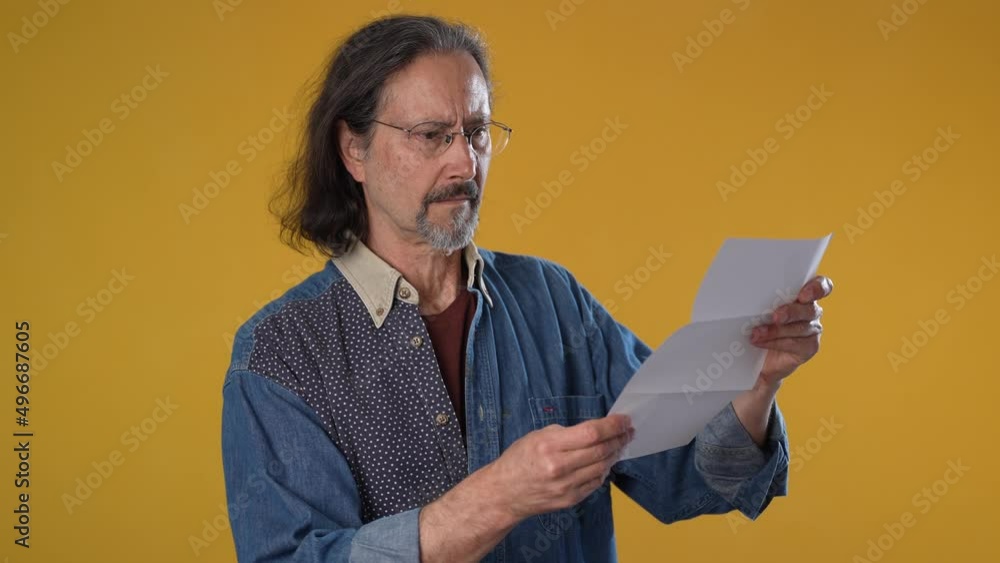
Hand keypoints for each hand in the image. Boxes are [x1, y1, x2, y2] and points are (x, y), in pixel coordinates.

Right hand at [485, 415, 633, 521]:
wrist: (504, 493)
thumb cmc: (518, 460)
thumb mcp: (537, 436)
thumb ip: (566, 433)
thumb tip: (594, 431)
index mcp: (549, 446)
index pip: (591, 433)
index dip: (612, 425)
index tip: (624, 419)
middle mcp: (559, 467)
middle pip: (600, 450)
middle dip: (619, 438)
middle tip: (628, 430)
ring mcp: (566, 486)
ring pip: (602, 467)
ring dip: (614, 454)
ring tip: (620, 444)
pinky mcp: (570, 499)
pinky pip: (595, 483)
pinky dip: (603, 470)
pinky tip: (605, 461)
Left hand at [750, 275, 833, 386]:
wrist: (754, 356)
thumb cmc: (756, 323)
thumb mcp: (756, 308)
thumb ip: (760, 299)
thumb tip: (743, 293)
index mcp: (802, 294)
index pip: (821, 286)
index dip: (816, 288)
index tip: (803, 295)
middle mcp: (810, 311)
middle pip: (810, 308)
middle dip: (790, 312)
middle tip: (774, 317)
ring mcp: (812, 329)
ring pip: (801, 327)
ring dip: (776, 330)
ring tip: (756, 333)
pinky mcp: (809, 347)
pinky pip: (796, 344)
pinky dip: (776, 342)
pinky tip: (760, 342)